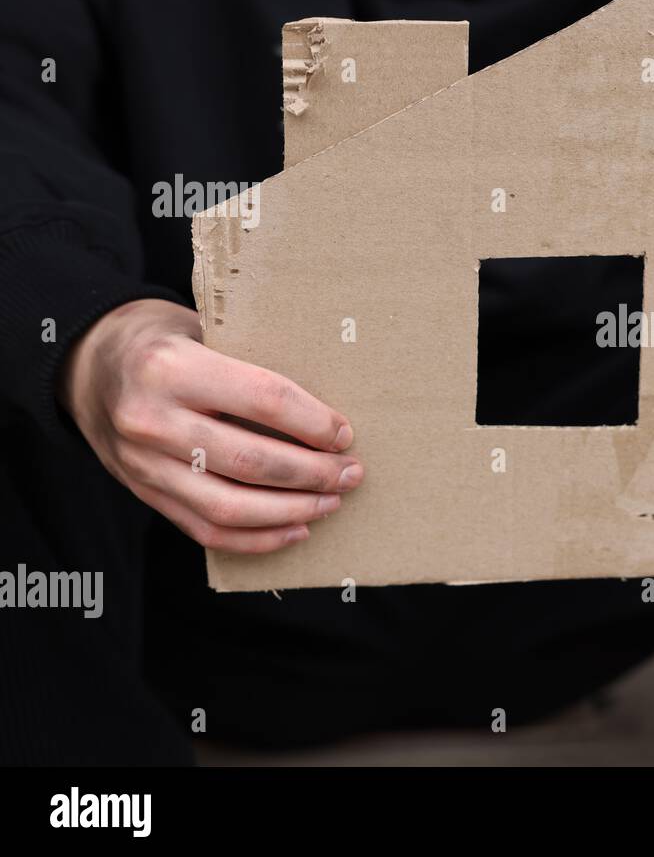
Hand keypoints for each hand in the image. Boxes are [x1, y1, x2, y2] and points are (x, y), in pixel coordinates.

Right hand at [60, 299, 362, 553]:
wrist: (88, 364)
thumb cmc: (163, 342)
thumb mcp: (203, 329)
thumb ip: (251, 363)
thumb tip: (327, 408)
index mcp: (171, 368)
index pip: (263, 399)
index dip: (313, 423)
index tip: (345, 435)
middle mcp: (151, 420)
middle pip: (251, 461)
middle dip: (313, 474)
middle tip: (351, 473)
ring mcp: (142, 464)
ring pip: (229, 506)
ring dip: (292, 511)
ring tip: (331, 502)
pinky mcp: (142, 492)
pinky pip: (204, 529)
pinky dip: (256, 538)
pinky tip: (295, 530)